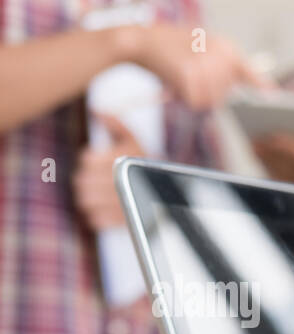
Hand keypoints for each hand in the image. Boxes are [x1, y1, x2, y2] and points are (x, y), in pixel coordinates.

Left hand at [73, 113, 141, 229]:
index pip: (87, 160)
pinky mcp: (123, 223)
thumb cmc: (146, 164)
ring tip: (96, 194)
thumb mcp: (134, 141)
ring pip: (85, 201)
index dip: (89, 160)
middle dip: (85, 180)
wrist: (170, 193)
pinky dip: (97, 216)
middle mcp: (122, 183)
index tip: (97, 163)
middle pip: (82, 182)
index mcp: (123, 161)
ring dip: (88, 198)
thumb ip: (116, 124)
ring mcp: (122, 204)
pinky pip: (95, 220)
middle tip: (93, 180)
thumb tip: (97, 110)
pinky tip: (105, 209)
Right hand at [129, 23, 265, 109]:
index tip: (273, 96)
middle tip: (193, 75)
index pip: (248, 71)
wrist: (141, 39)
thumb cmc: (172, 46)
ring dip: (199, 96)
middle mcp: (220, 54)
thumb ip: (228, 65)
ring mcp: (205, 64)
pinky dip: (187, 97)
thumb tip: (255, 88)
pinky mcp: (189, 75)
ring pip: (213, 100)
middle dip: (211, 91)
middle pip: (226, 94)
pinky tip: (178, 81)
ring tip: (185, 76)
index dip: (261, 85)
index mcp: (226, 46)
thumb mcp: (204, 47)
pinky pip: (196, 102)